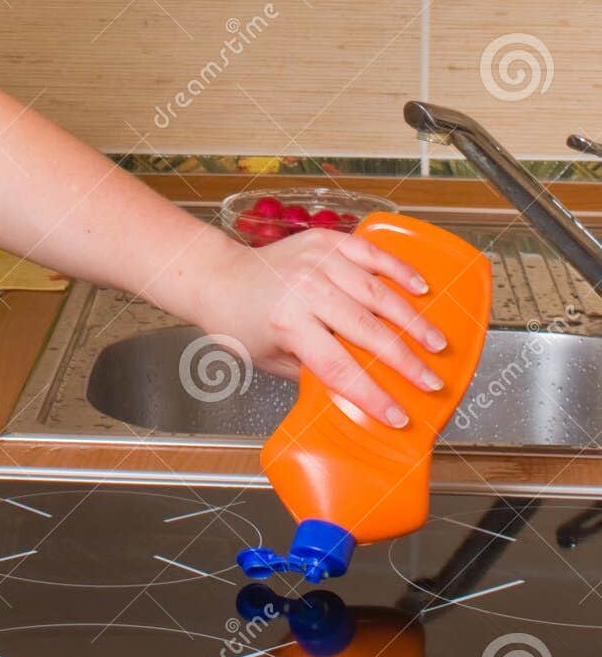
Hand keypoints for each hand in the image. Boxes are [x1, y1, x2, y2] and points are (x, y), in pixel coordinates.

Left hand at [192, 227, 448, 427]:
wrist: (219, 277)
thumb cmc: (242, 323)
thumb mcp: (273, 359)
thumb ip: (316, 371)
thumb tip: (361, 387)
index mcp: (287, 322)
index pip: (339, 367)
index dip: (372, 395)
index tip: (399, 416)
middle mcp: (304, 287)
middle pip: (366, 330)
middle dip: (405, 360)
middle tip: (432, 382)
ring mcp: (316, 259)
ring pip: (376, 291)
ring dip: (412, 319)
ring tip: (437, 341)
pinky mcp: (324, 240)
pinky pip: (369, 252)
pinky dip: (398, 268)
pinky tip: (422, 286)